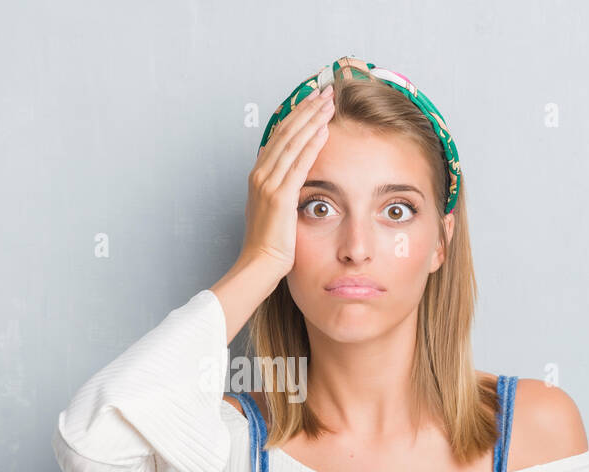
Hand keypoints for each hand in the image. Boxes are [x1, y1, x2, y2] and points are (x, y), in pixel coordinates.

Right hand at [238, 84, 334, 282]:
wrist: (259, 264)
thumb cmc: (269, 244)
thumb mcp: (273, 210)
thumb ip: (281, 190)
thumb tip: (295, 180)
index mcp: (259, 175)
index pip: (279, 136)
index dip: (297, 115)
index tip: (313, 100)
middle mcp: (260, 174)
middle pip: (286, 131)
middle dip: (306, 108)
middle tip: (325, 90)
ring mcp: (268, 183)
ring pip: (292, 142)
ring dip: (312, 119)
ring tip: (329, 101)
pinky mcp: (280, 195)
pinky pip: (299, 163)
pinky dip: (312, 143)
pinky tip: (324, 128)